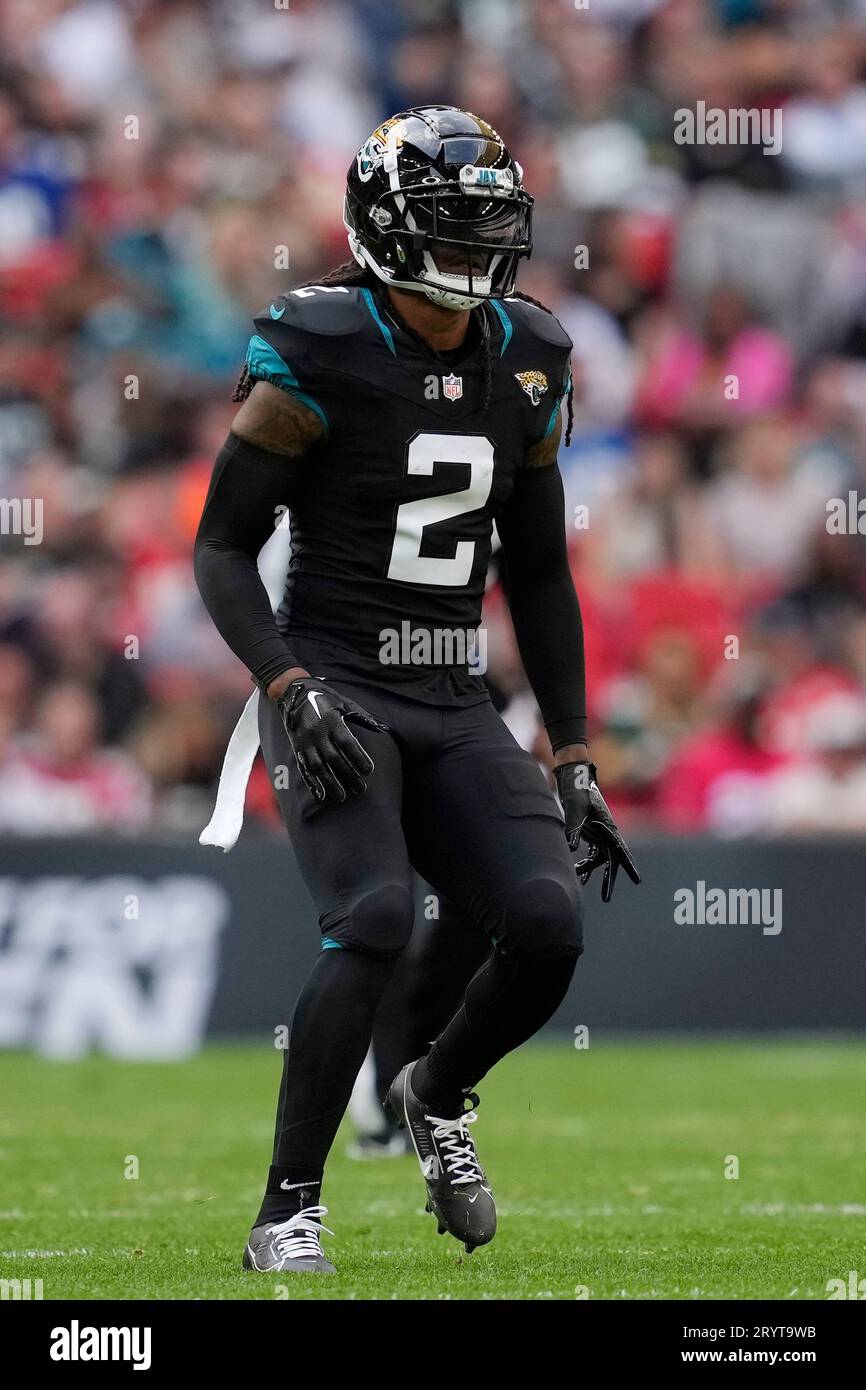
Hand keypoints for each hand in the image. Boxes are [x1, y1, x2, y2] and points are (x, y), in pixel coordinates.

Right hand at [278, 677, 388, 804]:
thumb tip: (383, 728)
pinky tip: (320, 795)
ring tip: (342, 797)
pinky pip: (304, 768)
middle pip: (334, 758)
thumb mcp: (344, 702)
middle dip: (348, 775)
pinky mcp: (297, 748)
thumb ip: (363, 716)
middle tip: (360, 789)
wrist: (292, 692)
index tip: (368, 771)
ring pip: (318, 766)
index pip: (347, 742)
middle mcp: (317, 732)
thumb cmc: (324, 697)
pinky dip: (311, 783)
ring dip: (330, 783)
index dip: (358, 758)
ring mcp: (305, 741)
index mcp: (331, 720)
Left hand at [554, 760, 640, 901]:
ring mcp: (600, 835)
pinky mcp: (591, 835)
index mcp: (608, 828)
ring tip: (581, 885)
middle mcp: (607, 834)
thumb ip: (574, 828)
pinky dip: (585, 865)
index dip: (628, 866)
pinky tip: (579, 877)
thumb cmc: (578, 792)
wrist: (575, 779)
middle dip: (608, 880)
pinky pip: (591, 854)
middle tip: (605, 899)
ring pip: (598, 859)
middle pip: (611, 861)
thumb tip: (571, 848)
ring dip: (590, 872)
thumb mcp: (575, 809)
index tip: (637, 880)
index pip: (621, 851)